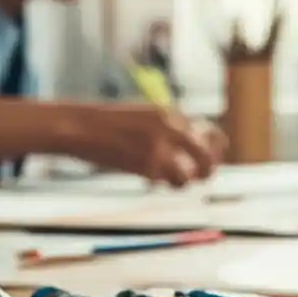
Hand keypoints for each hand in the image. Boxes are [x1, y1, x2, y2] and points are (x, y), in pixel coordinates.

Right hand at [61, 105, 223, 185]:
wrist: (81, 127)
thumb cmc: (112, 123)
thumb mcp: (147, 116)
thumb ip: (172, 128)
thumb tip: (198, 146)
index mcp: (171, 113)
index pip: (212, 134)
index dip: (216, 150)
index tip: (210, 157)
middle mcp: (170, 129)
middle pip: (207, 158)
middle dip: (207, 170)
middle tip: (200, 176)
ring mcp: (159, 148)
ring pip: (188, 176)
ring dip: (182, 181)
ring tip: (171, 178)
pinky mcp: (145, 166)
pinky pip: (166, 182)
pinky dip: (162, 183)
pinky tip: (152, 178)